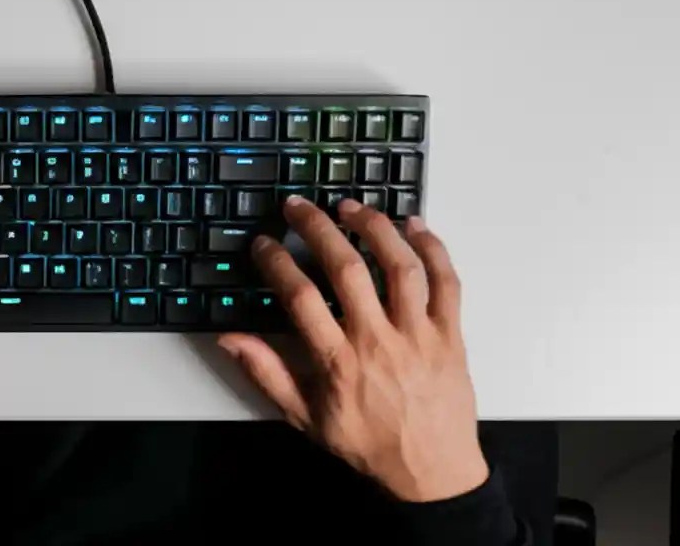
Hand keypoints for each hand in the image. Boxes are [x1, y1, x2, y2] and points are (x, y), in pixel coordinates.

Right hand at [219, 196, 487, 502]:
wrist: (432, 473)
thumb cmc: (368, 444)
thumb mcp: (305, 418)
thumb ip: (266, 374)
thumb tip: (229, 339)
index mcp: (339, 362)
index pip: (301, 298)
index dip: (278, 264)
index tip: (264, 243)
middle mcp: (378, 342)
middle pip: (348, 270)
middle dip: (319, 229)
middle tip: (299, 207)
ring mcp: (419, 335)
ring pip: (400, 267)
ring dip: (375, 229)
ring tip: (352, 206)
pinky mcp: (450, 334)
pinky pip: (447, 282)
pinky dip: (434, 249)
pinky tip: (415, 225)